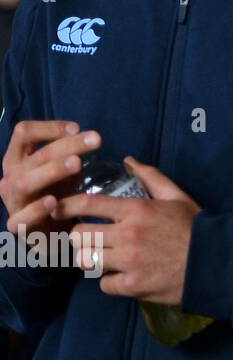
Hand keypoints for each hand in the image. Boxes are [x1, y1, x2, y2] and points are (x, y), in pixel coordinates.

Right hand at [1, 121, 100, 237]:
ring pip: (24, 183)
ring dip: (52, 171)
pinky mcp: (17, 225)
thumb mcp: (64, 170)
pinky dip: (36, 209)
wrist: (52, 232)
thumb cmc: (57, 194)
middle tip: (95, 140)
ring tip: (77, 163)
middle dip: (65, 146)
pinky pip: (21, 217)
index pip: (24, 133)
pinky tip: (53, 202)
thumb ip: (70, 153)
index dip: (49, 127)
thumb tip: (90, 136)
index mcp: (18, 159)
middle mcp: (10, 177)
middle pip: (34, 157)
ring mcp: (12, 201)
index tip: (77, 128)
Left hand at [60, 157, 199, 305]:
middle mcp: (128, 235)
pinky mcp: (133, 285)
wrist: (215, 262)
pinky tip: (120, 275)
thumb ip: (151, 177)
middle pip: (79, 235)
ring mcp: (129, 262)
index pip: (88, 204)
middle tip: (85, 237)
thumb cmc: (195, 227)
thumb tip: (128, 160)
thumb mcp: (176, 196)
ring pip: (86, 261)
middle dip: (78, 236)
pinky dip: (109, 280)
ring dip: (90, 259)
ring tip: (98, 256)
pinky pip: (104, 284)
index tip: (60, 209)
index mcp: (137, 210)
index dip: (67, 205)